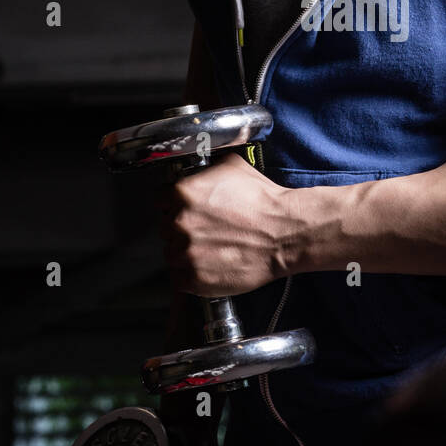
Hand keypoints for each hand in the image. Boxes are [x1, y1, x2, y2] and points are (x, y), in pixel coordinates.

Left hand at [156, 153, 293, 297]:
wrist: (285, 233)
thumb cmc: (264, 201)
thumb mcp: (233, 166)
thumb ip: (206, 169)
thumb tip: (197, 168)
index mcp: (182, 193)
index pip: (160, 200)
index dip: (173, 205)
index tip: (185, 211)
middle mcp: (179, 222)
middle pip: (165, 228)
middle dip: (182, 229)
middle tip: (205, 231)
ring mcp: (185, 252)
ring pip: (171, 254)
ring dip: (186, 253)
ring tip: (211, 250)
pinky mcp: (194, 279)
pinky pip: (179, 279)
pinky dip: (191, 276)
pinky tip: (210, 266)